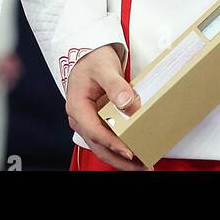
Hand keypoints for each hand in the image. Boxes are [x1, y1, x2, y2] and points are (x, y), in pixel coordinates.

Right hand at [64, 44, 146, 170]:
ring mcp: (88, 121)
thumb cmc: (93, 59)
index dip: (112, 143)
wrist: (90, 54)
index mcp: (77, 107)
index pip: (95, 132)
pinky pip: (108, 139)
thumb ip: (115, 85)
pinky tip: (135, 151)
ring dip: (121, 158)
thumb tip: (126, 103)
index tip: (129, 151)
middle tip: (142, 165)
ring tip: (142, 164)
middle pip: (99, 146)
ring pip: (103, 147)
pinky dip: (120, 148)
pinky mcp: (97, 121)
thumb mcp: (104, 68)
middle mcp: (80, 118)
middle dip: (120, 160)